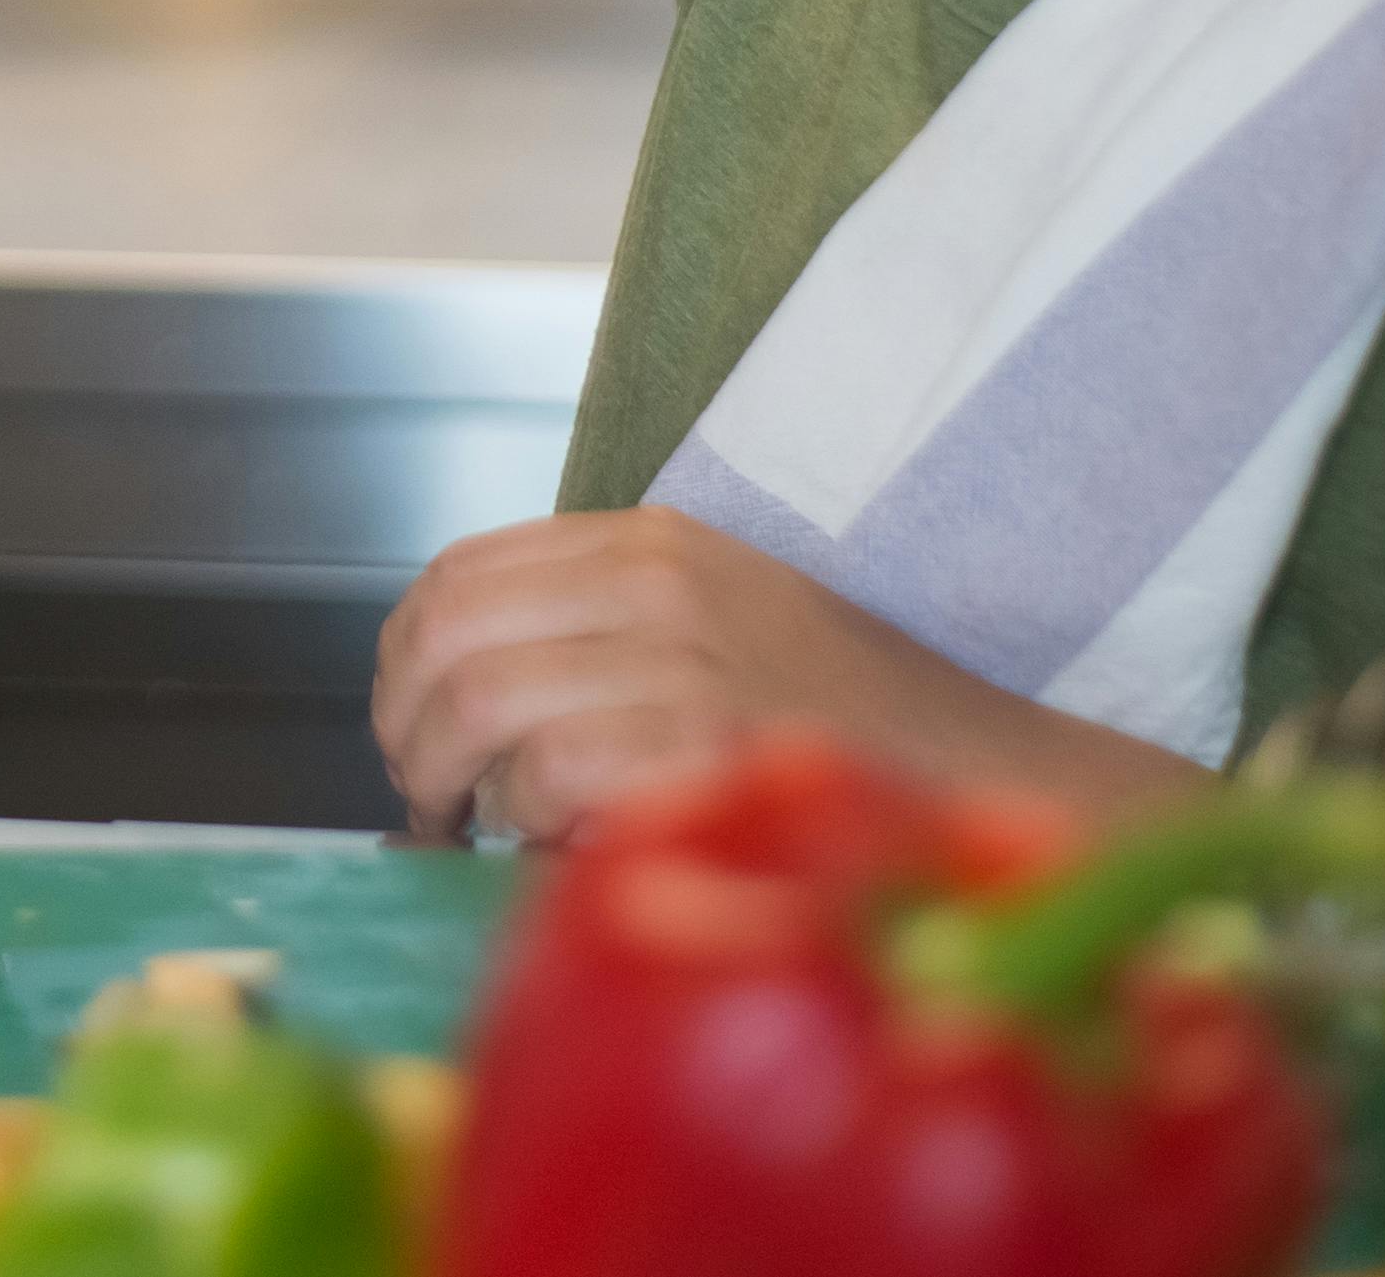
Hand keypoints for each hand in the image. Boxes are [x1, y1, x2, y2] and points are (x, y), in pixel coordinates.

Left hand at [372, 509, 1206, 843]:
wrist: (981, 778)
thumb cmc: (841, 723)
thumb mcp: (716, 624)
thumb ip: (595, 634)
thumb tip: (449, 701)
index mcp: (652, 543)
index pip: (459, 573)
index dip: (403, 658)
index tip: (408, 721)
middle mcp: (659, 584)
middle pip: (450, 634)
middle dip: (406, 727)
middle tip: (425, 794)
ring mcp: (682, 660)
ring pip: (483, 702)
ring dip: (455, 783)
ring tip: (477, 827)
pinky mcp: (702, 745)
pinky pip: (550, 774)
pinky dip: (527, 820)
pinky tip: (557, 843)